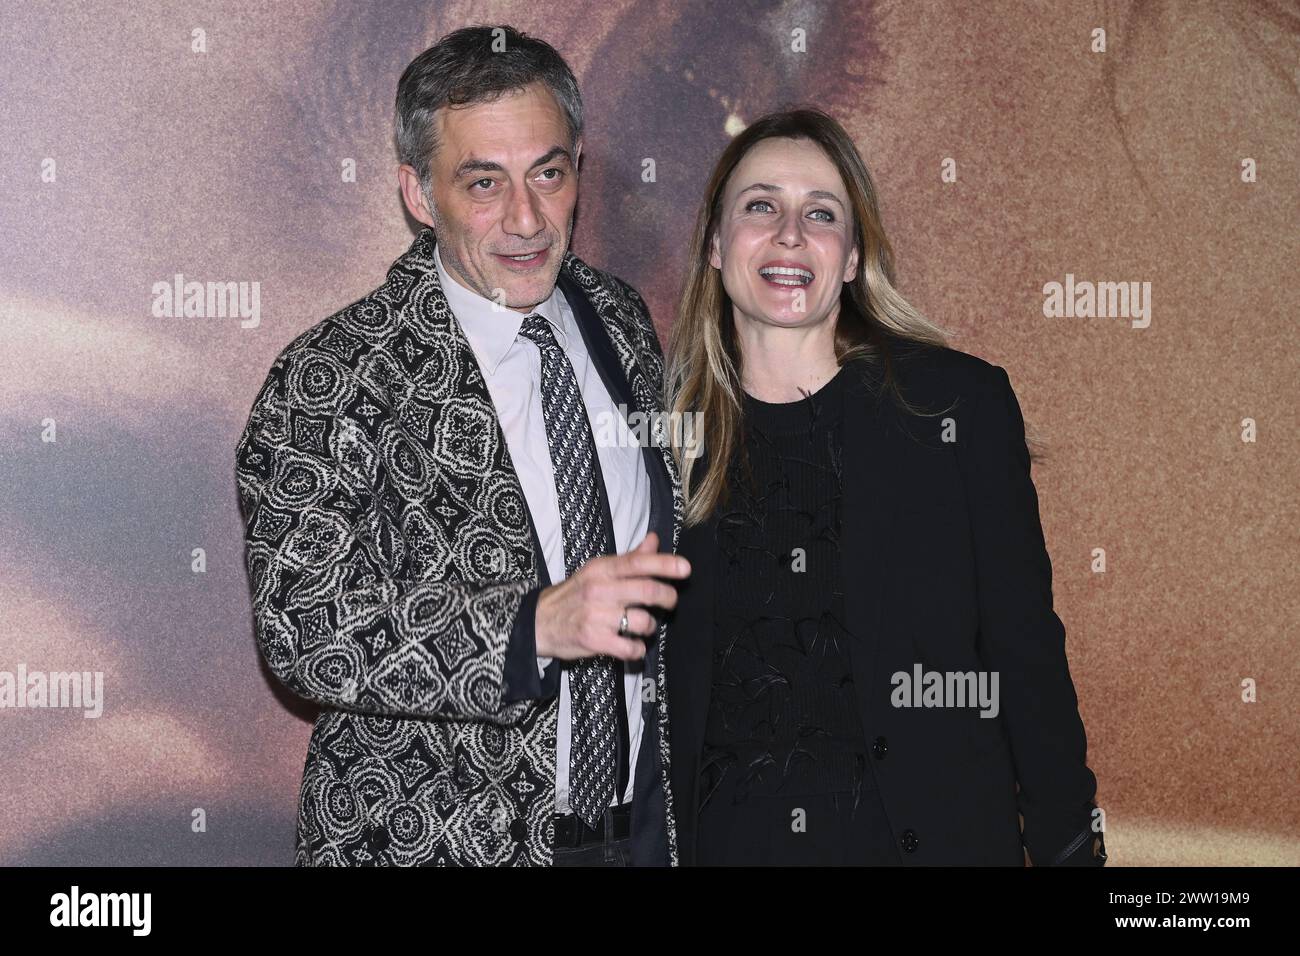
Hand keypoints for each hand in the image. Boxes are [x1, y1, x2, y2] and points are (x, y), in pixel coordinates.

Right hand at [534, 531, 690, 660]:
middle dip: (668, 598)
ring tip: (643, 625)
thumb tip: (655, 540)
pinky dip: (637, 649)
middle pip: (647, 591)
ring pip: (643, 621)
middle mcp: (600, 590)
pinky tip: (631, 644)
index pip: (638, 562)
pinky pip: (630, 647)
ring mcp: (597, 616)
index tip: (685, 569)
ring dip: (651, 626)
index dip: (665, 564)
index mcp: (602, 569)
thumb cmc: (574, 595)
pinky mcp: (594, 640)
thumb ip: (629, 558)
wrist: (539, 621)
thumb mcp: (597, 571)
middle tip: (669, 602)